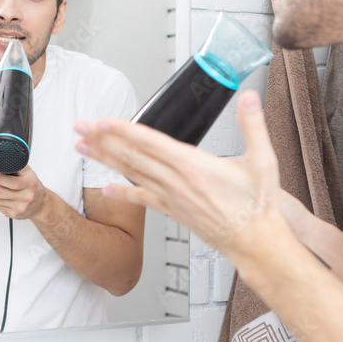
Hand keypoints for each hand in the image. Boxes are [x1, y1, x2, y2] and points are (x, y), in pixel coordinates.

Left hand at [0, 165, 47, 219]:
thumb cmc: (32, 186)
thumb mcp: (29, 173)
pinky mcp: (13, 214)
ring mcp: (19, 207)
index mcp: (30, 183)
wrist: (41, 204)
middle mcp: (26, 196)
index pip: (10, 182)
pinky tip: (1, 195)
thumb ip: (16, 165)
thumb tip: (2, 161)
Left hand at [73, 90, 289, 261]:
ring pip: (131, 175)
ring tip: (81, 148)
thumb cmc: (258, 206)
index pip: (151, 143)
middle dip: (102, 140)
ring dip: (104, 160)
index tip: (102, 121)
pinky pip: (143, 200)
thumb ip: (253, 125)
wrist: (256, 244)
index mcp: (194, 167)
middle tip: (79, 127)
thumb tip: (248, 98)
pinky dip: (122, 194)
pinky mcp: (173, 212)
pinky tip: (105, 190)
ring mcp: (172, 199)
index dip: (124, 130)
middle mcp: (177, 183)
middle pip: (132, 156)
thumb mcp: (263, 160)